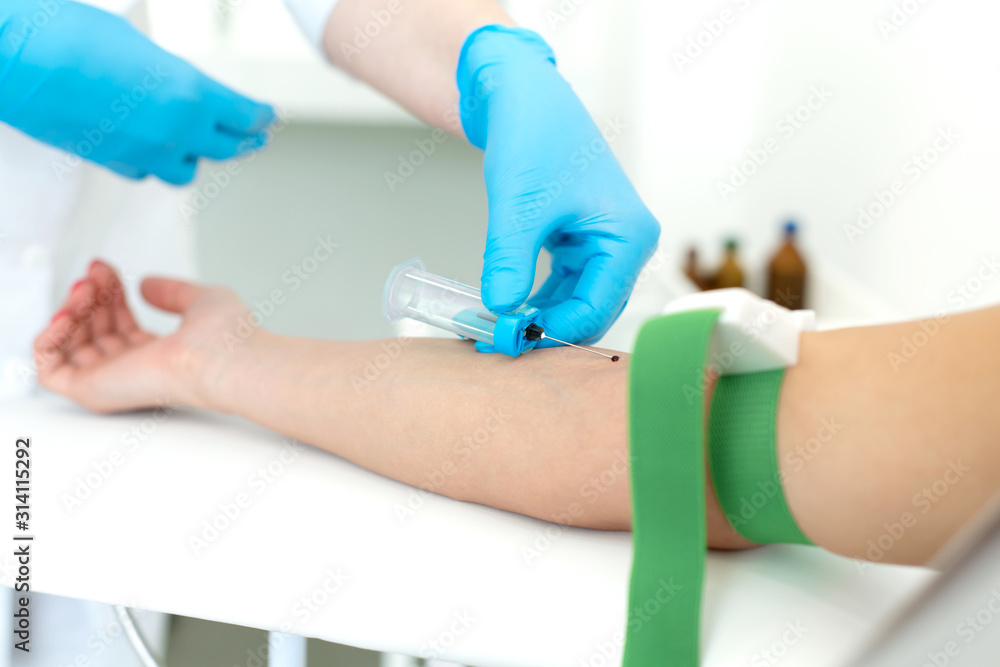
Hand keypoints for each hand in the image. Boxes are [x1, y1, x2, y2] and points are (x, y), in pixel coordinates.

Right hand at [0, 0, 274, 183]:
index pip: (245, 115)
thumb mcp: (139, 45)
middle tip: (254, 135)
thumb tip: (180, 85)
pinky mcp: (113, 163)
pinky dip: (157, 162)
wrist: (12, 59)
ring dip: (198, 157)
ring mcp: (144, 152)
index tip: (268, 116)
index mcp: (191, 93)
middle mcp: (175, 131)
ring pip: (188, 170)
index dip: (260, 116)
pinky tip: (156, 149)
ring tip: (204, 146)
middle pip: (227, 147)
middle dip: (243, 139)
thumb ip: (170, 75)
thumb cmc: (68, 35)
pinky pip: (148, 172)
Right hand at [33, 260, 248, 412]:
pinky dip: (48, 340)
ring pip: (71, 347)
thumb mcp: (201, 299)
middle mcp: (136, 369)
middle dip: (89, 296)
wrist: (225, 357)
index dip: (107, 293)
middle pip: (94, 332)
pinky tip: (66, 315)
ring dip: (69, 311)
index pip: (119, 324)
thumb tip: (146, 284)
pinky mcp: (95, 391)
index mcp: (160, 353)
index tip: (105, 268)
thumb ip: (172, 292)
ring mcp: (115, 382)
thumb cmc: (227, 336)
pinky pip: (50, 371)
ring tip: (85, 289)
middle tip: (96, 273)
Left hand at [457, 26, 659, 346]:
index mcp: (628, 236)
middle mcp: (625, 244)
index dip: (555, 330)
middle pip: (593, 310)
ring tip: (497, 329)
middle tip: (501, 343)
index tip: (511, 341)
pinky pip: (565, 284)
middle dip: (549, 328)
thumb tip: (499, 310)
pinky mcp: (581, 240)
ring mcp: (605, 243)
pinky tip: (507, 308)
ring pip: (577, 301)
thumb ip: (510, 261)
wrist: (524, 94)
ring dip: (541, 316)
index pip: (598, 307)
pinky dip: (537, 297)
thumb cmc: (535, 133)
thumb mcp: (518, 204)